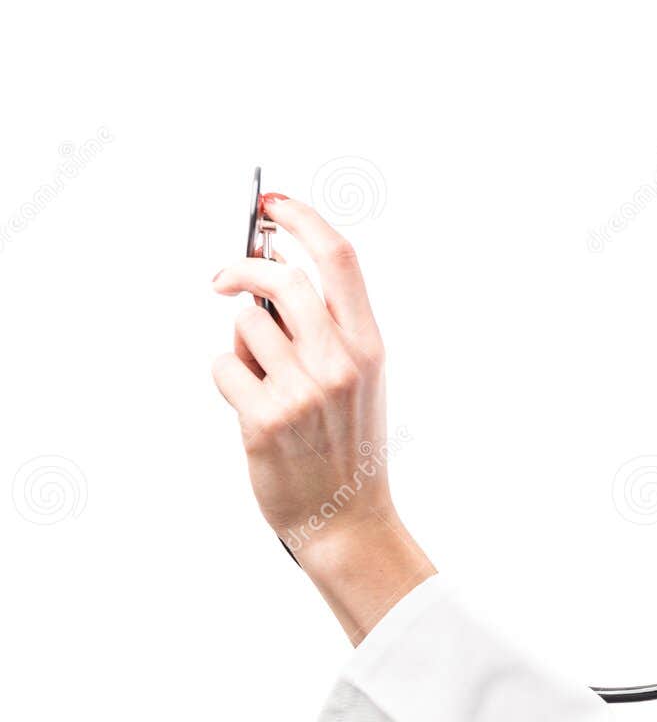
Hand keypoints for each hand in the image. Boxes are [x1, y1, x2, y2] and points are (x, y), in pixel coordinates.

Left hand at [210, 194, 434, 642]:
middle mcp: (340, 362)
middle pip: (281, 280)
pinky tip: (249, 406)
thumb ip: (329, 324)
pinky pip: (222, 367)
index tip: (272, 204)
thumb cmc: (349, 441)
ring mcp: (302, 392)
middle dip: (242, 268)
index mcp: (370, 345)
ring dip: (240, 342)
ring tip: (260, 376)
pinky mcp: (263, 420)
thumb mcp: (361, 376)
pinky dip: (227, 379)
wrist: (346, 517)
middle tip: (222, 277)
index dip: (302, 220)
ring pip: (244, 325)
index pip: (340, 259)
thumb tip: (274, 263)